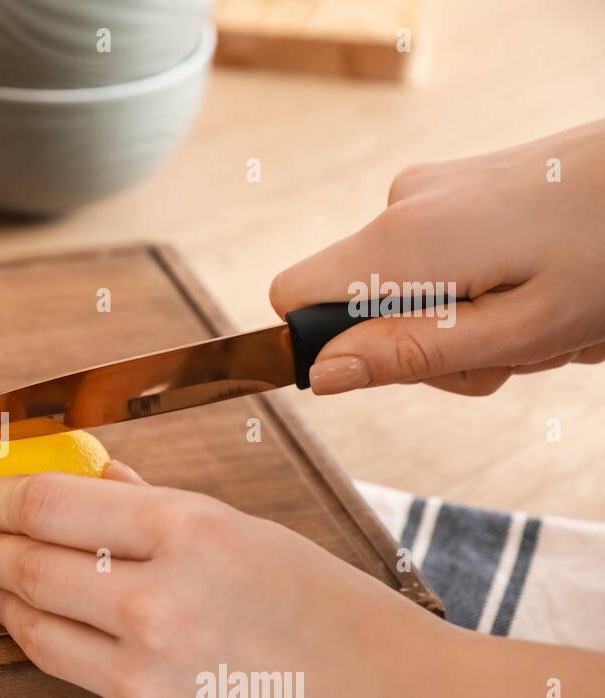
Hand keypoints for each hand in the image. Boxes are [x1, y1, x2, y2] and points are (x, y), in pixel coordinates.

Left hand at [0, 466, 449, 697]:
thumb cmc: (342, 618)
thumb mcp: (250, 535)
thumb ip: (157, 507)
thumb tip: (93, 478)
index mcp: (192, 533)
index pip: (57, 504)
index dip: (2, 497)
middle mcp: (160, 602)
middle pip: (30, 566)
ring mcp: (149, 674)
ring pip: (37, 629)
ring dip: (1, 601)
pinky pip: (80, 676)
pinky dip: (53, 643)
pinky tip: (46, 626)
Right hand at [270, 119, 604, 394]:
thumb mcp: (516, 332)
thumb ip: (410, 355)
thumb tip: (322, 375)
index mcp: (403, 242)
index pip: (293, 300)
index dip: (324, 347)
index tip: (397, 367)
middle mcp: (400, 206)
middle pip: (357, 307)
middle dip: (424, 349)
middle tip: (509, 352)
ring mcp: (428, 191)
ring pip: (402, 291)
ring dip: (463, 325)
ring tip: (539, 321)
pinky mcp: (454, 188)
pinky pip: (433, 262)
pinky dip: (478, 291)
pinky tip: (537, 287)